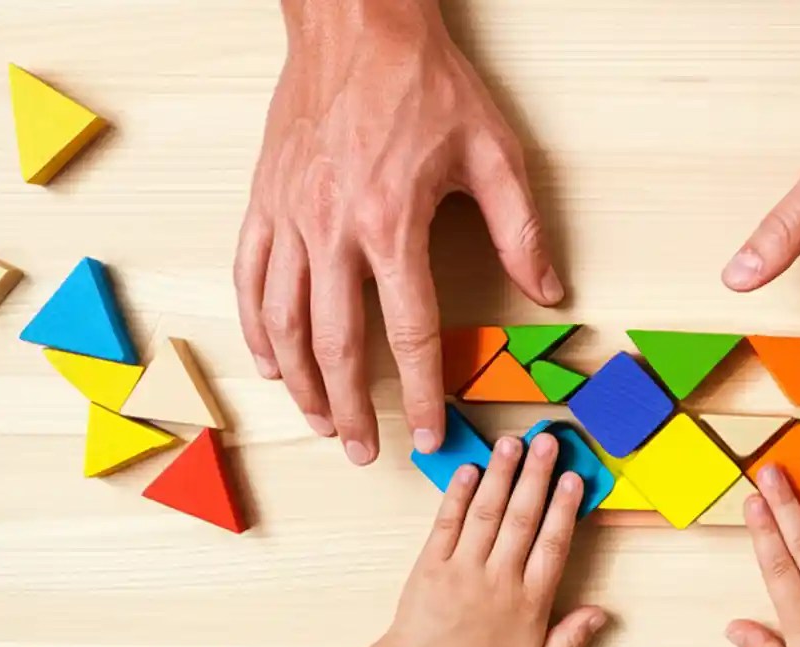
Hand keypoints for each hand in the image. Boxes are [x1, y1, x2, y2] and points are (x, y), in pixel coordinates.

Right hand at [235, 0, 562, 464]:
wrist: (355, 25)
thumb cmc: (424, 83)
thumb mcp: (493, 151)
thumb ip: (520, 230)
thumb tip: (549, 290)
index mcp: (392, 222)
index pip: (410, 332)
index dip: (421, 391)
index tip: (426, 433)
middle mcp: (332, 228)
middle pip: (336, 342)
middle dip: (349, 407)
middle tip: (361, 451)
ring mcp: (290, 216)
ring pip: (283, 320)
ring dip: (300, 381)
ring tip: (318, 422)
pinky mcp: (264, 201)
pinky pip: (249, 278)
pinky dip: (255, 328)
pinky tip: (269, 361)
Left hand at [262, 433, 606, 646]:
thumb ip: (571, 640)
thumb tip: (601, 615)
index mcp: (529, 601)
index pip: (553, 543)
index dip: (565, 507)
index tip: (574, 478)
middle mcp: (499, 578)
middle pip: (523, 517)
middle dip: (537, 475)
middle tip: (547, 442)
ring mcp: (463, 568)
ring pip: (487, 512)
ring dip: (501, 474)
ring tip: (512, 443)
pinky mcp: (431, 564)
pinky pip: (448, 523)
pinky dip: (458, 495)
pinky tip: (471, 470)